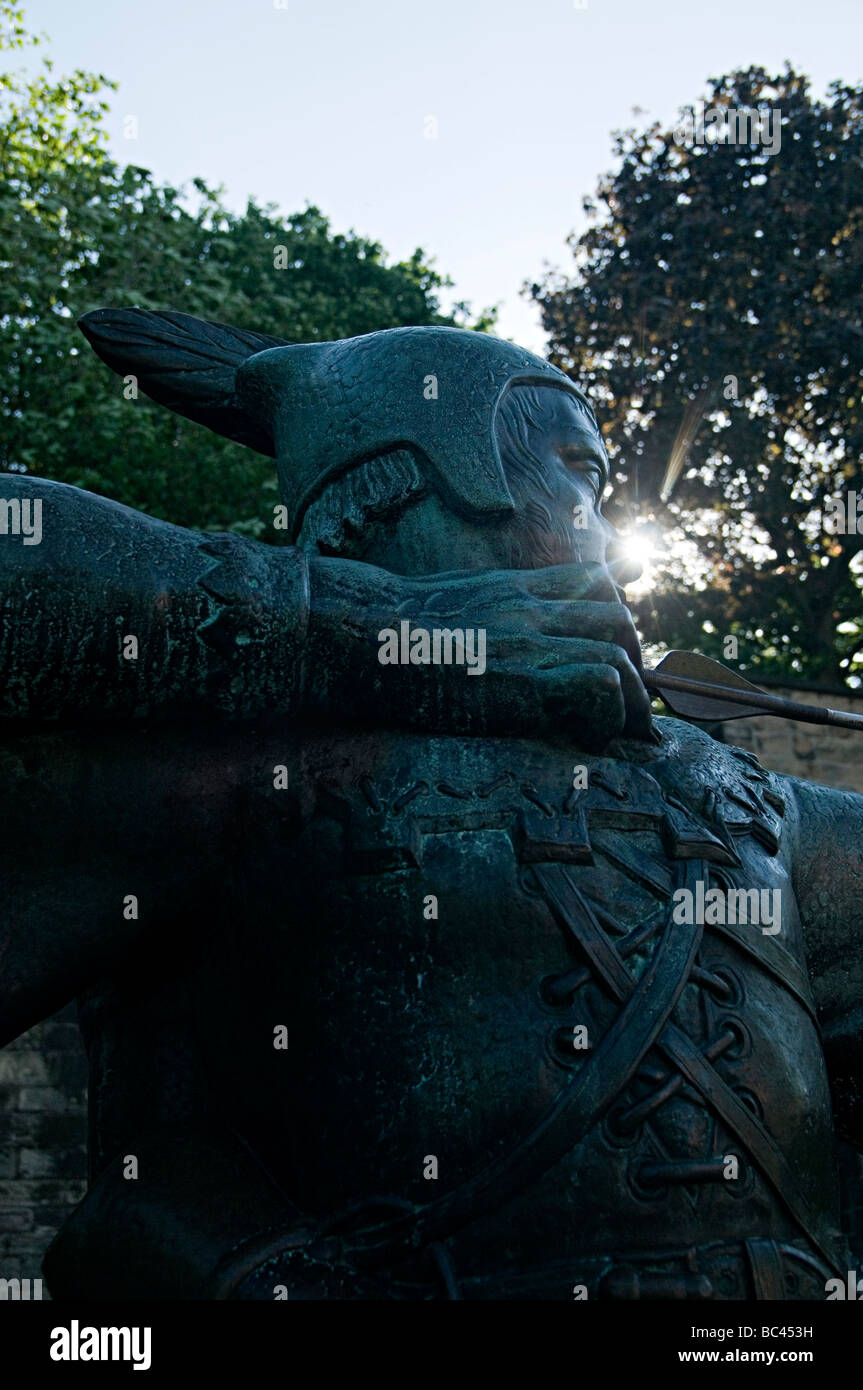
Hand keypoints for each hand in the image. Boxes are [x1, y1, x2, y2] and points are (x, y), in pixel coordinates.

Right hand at [306, 557, 652, 750]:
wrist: (356, 635)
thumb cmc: (387, 630)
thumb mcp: (442, 602)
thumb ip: (481, 606)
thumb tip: (500, 627)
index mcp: (510, 587)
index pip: (594, 579)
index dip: (618, 616)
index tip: (621, 652)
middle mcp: (527, 606)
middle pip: (617, 614)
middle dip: (636, 659)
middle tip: (630, 702)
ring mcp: (527, 640)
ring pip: (618, 650)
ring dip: (633, 693)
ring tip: (625, 728)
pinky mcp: (521, 679)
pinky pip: (597, 681)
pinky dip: (610, 708)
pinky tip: (593, 736)